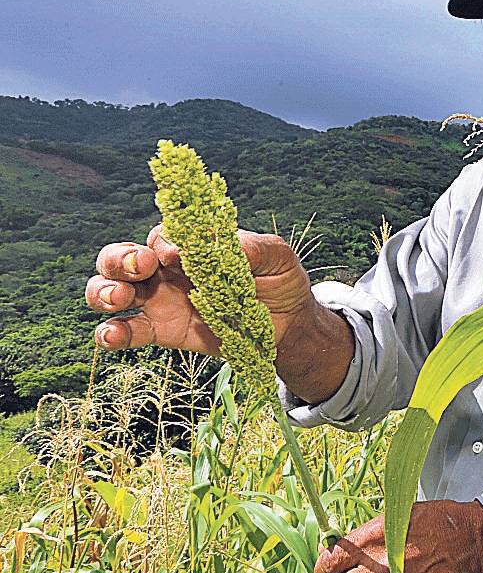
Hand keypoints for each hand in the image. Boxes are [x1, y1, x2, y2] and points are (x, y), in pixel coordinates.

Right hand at [87, 226, 352, 401]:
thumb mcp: (277, 257)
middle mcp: (166, 269)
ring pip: (110, 290)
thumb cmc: (280, 281)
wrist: (288, 326)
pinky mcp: (160, 331)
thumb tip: (228, 248)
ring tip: (119, 298)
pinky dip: (109, 333)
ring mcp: (159, 300)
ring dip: (103, 291)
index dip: (164, 243)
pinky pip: (125, 331)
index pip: (163, 236)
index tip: (176, 255)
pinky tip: (112, 336)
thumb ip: (254, 248)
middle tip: (138, 267)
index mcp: (191, 245)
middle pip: (121, 257)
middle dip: (118, 259)